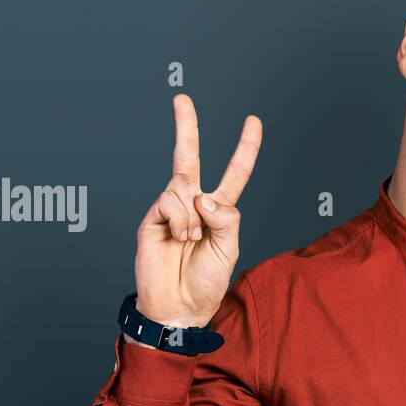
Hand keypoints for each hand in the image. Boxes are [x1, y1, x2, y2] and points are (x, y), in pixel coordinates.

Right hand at [133, 93, 262, 326]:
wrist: (179, 307)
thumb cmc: (206, 282)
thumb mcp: (230, 248)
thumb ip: (226, 217)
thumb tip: (202, 194)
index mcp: (218, 211)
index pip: (233, 174)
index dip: (245, 149)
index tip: (253, 122)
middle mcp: (193, 204)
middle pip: (188, 158)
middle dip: (186, 126)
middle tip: (181, 98)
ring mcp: (170, 210)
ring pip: (183, 185)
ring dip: (192, 214)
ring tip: (190, 239)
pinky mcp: (151, 218)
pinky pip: (169, 200)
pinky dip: (179, 219)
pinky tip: (179, 237)